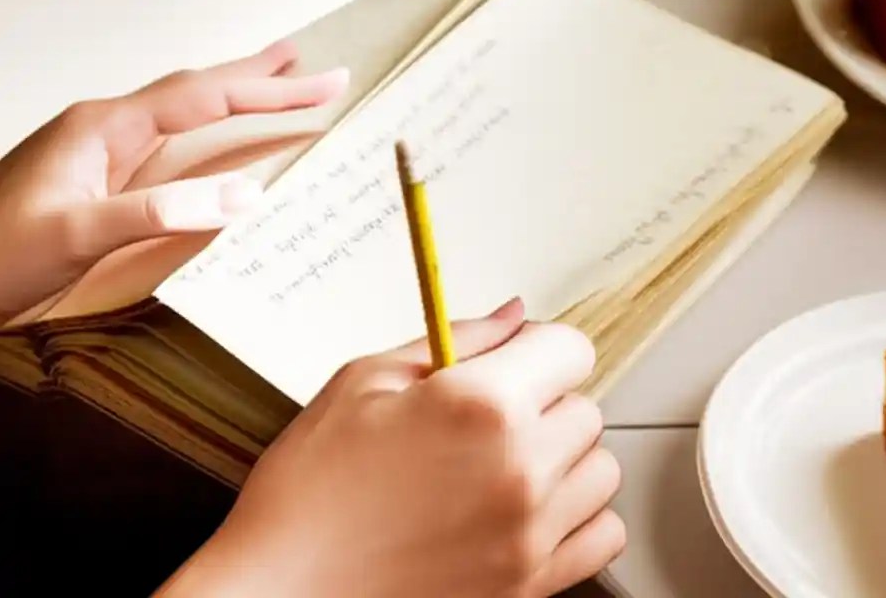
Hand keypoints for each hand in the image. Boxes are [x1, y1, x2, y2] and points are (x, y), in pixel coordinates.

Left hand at [0, 40, 346, 323]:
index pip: (205, 99)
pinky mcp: (106, 186)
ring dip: (238, 98)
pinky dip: (214, 138)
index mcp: (104, 128)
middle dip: (262, 77)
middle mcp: (108, 132)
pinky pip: (175, 150)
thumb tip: (245, 194)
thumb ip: (159, 210)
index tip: (322, 85)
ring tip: (281, 80)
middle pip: (201, 90)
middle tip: (317, 68)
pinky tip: (225, 143)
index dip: (270, 91)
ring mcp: (106, 158)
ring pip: (188, 115)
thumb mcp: (76, 233)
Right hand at [159, 298, 624, 597]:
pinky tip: (528, 513)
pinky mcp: (532, 583)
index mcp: (483, 405)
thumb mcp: (362, 383)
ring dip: (564, 462)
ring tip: (504, 469)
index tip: (516, 363)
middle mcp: (521, 468)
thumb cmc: (307, 496)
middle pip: (586, 409)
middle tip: (488, 422)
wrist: (281, 595)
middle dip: (544, 404)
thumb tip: (513, 316)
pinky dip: (577, 520)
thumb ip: (455, 339)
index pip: (571, 349)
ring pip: (600, 470)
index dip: (539, 349)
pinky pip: (604, 534)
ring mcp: (532, 532)